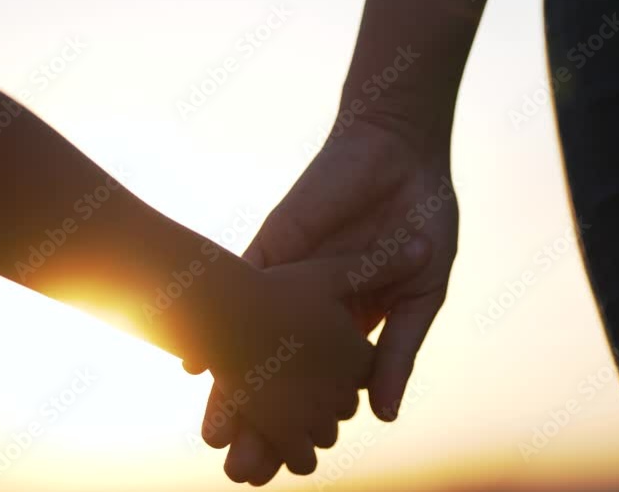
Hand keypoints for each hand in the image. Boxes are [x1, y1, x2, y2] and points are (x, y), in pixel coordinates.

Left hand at [199, 119, 457, 482]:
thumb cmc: (422, 224)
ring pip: (252, 340)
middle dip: (259, 420)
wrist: (404, 157)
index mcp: (349, 326)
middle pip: (277, 374)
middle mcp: (311, 310)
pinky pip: (241, 286)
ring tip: (216, 432)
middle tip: (240, 469)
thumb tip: (383, 416)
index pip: (317, 387)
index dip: (301, 426)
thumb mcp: (420, 296)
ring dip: (232, 386)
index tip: (285, 471)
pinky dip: (218, 321)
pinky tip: (196, 365)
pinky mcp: (275, 247)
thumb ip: (399, 353)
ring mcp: (289, 280)